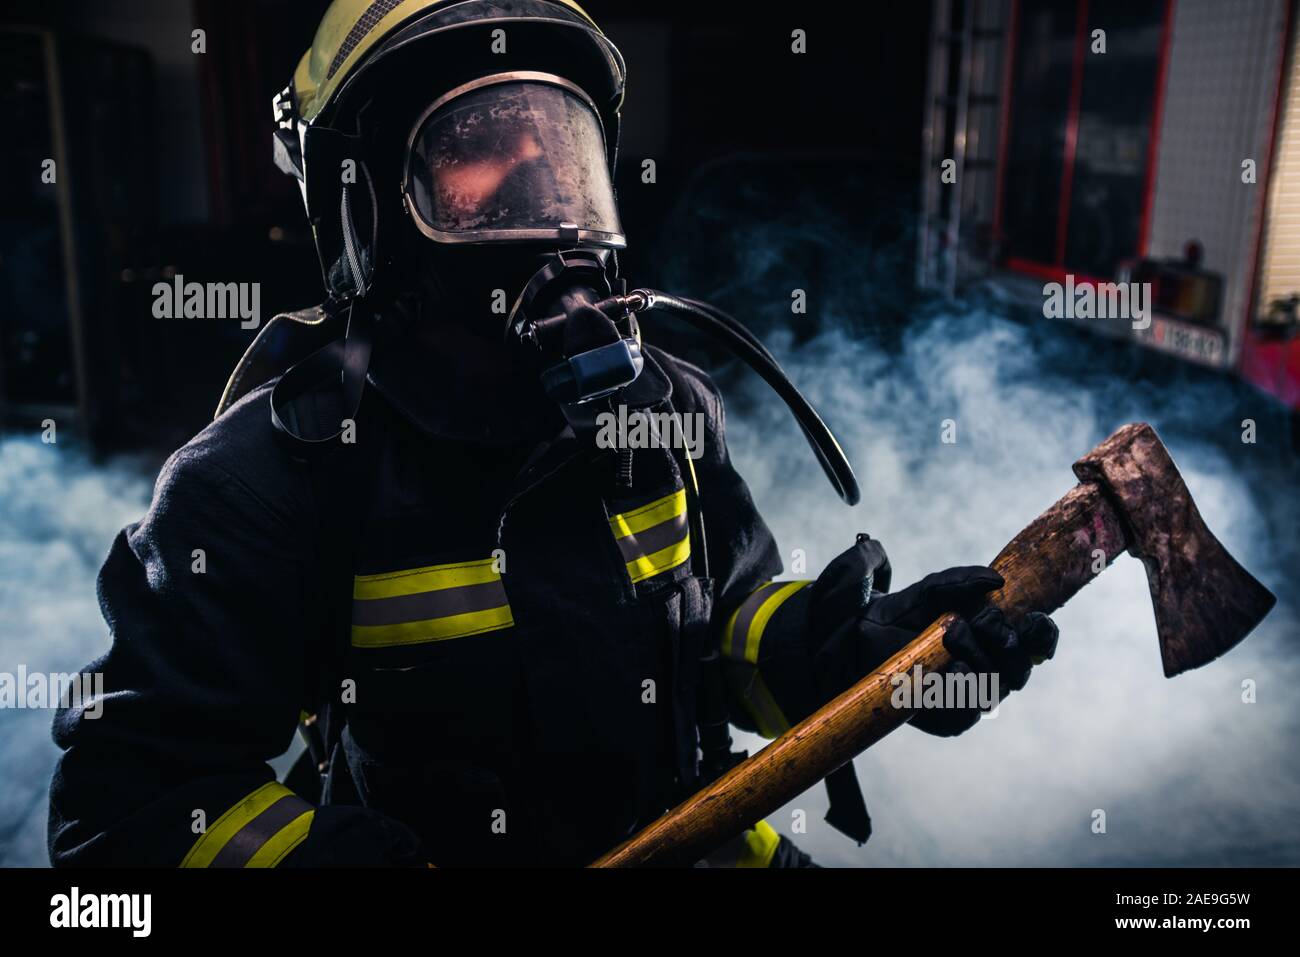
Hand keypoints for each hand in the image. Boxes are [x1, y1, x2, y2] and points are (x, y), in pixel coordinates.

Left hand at [807, 535, 1058, 735]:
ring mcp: (971, 696)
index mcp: (998, 638)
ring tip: (950, 634)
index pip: (1037, 640)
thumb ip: (960, 580)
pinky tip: (948, 671)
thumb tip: (996, 580)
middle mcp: (991, 669)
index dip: (1043, 634)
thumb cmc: (905, 612)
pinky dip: (958, 692)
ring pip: (992, 690)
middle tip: (978, 620)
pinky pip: (964, 714)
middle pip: (1019, 668)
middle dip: (1003, 642)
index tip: (1034, 619)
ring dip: (977, 661)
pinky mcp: (948, 718)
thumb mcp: (931, 589)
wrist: (861, 638)